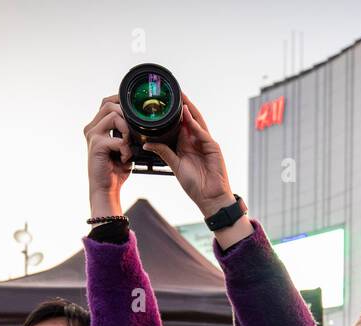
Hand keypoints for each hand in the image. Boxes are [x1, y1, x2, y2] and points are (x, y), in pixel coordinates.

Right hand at [83, 96, 132, 218]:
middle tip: (132, 134)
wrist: (106, 188)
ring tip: (128, 145)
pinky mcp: (96, 145)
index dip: (120, 101)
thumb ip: (126, 131)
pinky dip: (126, 148)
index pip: (107, 102)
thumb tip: (139, 120)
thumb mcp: (123, 145)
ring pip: (114, 116)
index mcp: (96, 126)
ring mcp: (92, 135)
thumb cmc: (116, 169)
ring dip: (127, 130)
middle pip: (109, 105)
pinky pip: (117, 138)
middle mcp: (91, 128)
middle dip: (126, 115)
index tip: (134, 111)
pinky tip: (125, 158)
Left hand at [140, 96, 234, 218]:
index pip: (180, 124)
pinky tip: (187, 115)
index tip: (164, 103)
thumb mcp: (175, 165)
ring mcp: (206, 142)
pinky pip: (202, 133)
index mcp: (187, 144)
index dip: (174, 113)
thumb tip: (147, 144)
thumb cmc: (195, 185)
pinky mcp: (213, 147)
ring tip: (181, 97)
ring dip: (189, 109)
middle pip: (189, 119)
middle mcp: (196, 141)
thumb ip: (163, 152)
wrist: (209, 197)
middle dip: (182, 105)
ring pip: (197, 121)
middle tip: (173, 92)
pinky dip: (195, 124)